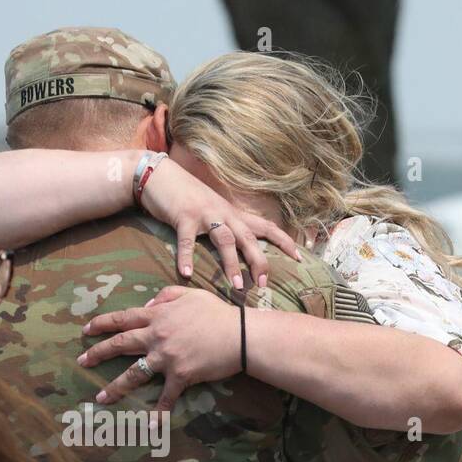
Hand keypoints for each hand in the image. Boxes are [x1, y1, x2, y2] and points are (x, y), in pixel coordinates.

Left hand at [78, 285, 242, 412]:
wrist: (239, 334)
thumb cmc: (217, 313)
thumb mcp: (189, 295)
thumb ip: (164, 296)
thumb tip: (146, 305)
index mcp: (158, 316)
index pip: (122, 318)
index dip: (102, 324)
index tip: (86, 329)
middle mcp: (156, 336)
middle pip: (120, 345)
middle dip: (97, 353)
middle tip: (82, 362)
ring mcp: (166, 357)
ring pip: (133, 374)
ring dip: (115, 388)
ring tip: (100, 398)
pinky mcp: (180, 376)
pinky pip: (166, 397)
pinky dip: (159, 413)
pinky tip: (150, 427)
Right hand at [138, 157, 299, 290]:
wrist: (161, 176)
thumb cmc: (187, 197)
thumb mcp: (212, 211)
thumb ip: (224, 227)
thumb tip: (236, 248)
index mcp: (233, 214)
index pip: (265, 227)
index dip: (284, 241)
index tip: (300, 258)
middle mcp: (224, 213)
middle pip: (249, 238)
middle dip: (260, 261)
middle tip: (265, 284)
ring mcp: (205, 214)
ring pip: (225, 240)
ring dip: (231, 264)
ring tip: (237, 285)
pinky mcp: (183, 216)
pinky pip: (187, 240)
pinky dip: (186, 256)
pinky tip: (185, 273)